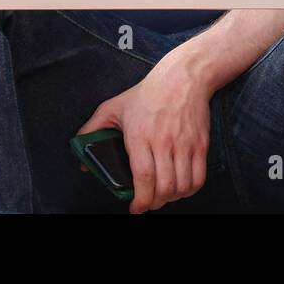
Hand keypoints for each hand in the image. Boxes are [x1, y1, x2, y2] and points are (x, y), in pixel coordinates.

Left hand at [75, 43, 213, 213]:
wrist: (183, 76)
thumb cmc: (148, 92)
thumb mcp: (113, 107)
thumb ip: (92, 131)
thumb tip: (82, 159)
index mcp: (140, 136)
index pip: (143, 178)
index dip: (140, 200)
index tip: (135, 207)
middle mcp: (164, 143)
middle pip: (164, 187)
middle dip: (155, 203)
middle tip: (148, 202)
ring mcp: (184, 144)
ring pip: (182, 186)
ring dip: (172, 198)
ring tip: (164, 195)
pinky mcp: (200, 143)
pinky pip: (199, 178)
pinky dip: (190, 190)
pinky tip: (181, 187)